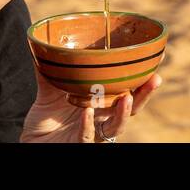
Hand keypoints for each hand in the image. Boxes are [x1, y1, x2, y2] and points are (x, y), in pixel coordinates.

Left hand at [20, 66, 162, 141]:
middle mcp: (102, 118)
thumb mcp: (49, 91)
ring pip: (116, 126)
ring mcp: (93, 133)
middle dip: (144, 94)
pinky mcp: (79, 144)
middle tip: (156, 79)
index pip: (128, 90)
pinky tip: (88, 112)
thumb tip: (44, 45)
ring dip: (123, 112)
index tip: (158, 60)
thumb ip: (50, 71)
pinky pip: (87, 136)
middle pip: (131, 108)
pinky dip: (88, 124)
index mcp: (102, 103)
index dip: (143, 79)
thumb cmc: (47, 119)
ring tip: (127, 97)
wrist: (32, 142)